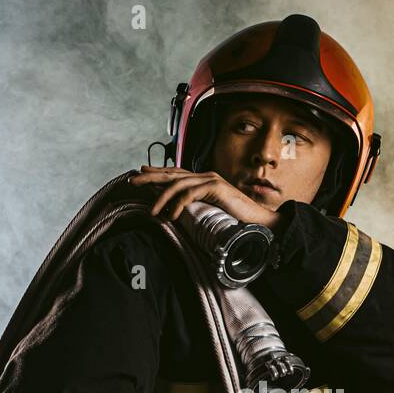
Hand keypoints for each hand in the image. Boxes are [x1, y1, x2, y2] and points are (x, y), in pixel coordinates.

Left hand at [128, 166, 285, 230]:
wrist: (261, 221)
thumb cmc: (239, 219)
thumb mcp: (213, 210)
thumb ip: (198, 206)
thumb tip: (180, 211)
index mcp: (204, 180)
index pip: (177, 173)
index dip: (158, 171)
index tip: (140, 171)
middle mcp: (206, 176)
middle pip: (173, 174)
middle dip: (150, 177)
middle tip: (132, 180)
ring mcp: (211, 180)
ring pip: (178, 184)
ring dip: (161, 197)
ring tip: (152, 210)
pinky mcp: (216, 188)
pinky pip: (190, 194)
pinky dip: (178, 204)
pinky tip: (171, 215)